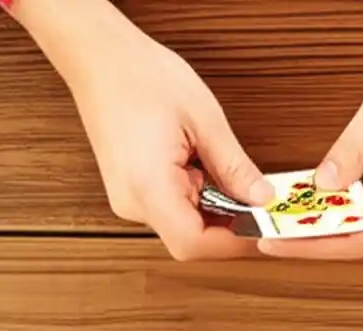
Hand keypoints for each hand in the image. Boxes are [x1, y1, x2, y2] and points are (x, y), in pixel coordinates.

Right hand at [21, 1, 272, 259]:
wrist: (99, 56)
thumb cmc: (141, 75)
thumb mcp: (204, 120)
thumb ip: (235, 167)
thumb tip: (262, 198)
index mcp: (147, 184)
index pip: (193, 242)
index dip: (233, 241)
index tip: (263, 227)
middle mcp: (132, 200)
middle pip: (189, 240)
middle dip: (229, 227)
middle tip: (259, 203)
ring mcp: (128, 197)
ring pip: (182, 226)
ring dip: (215, 212)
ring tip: (232, 177)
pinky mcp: (131, 189)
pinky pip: (172, 209)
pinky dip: (199, 200)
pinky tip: (209, 172)